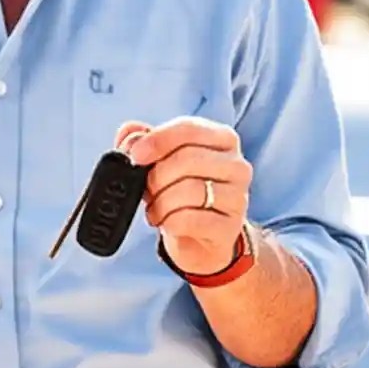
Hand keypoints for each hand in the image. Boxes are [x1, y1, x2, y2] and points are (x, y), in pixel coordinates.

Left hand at [116, 118, 251, 274]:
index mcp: (222, 139)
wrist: (197, 238)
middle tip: (147, 189)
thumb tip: (130, 137)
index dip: (158, 140)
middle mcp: (237, 165)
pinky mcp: (229, 228)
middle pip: (187, 159)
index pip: (189, 129)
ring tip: (156, 207)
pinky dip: (168, 221)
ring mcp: (238, 197)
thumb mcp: (159, 161)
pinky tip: (166, 222)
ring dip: (160, 201)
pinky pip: (189, 219)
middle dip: (156, 177)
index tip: (136, 154)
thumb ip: (142, 141)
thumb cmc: (179, 191)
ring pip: (189, 190)